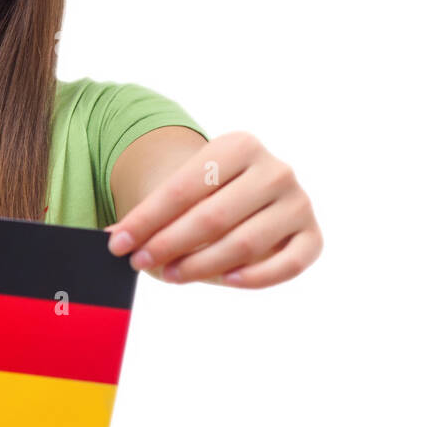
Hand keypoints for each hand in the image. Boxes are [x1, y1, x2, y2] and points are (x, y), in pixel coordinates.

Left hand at [105, 131, 321, 287]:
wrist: (249, 198)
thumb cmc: (207, 199)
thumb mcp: (181, 198)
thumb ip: (150, 217)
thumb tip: (113, 236)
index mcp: (239, 145)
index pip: (183, 188)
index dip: (146, 219)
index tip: (117, 243)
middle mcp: (275, 169)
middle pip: (212, 216)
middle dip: (169, 244)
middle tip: (139, 262)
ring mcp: (298, 202)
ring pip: (244, 243)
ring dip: (202, 265)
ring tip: (171, 274)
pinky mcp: (312, 235)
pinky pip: (287, 264)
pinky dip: (256, 277)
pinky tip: (227, 281)